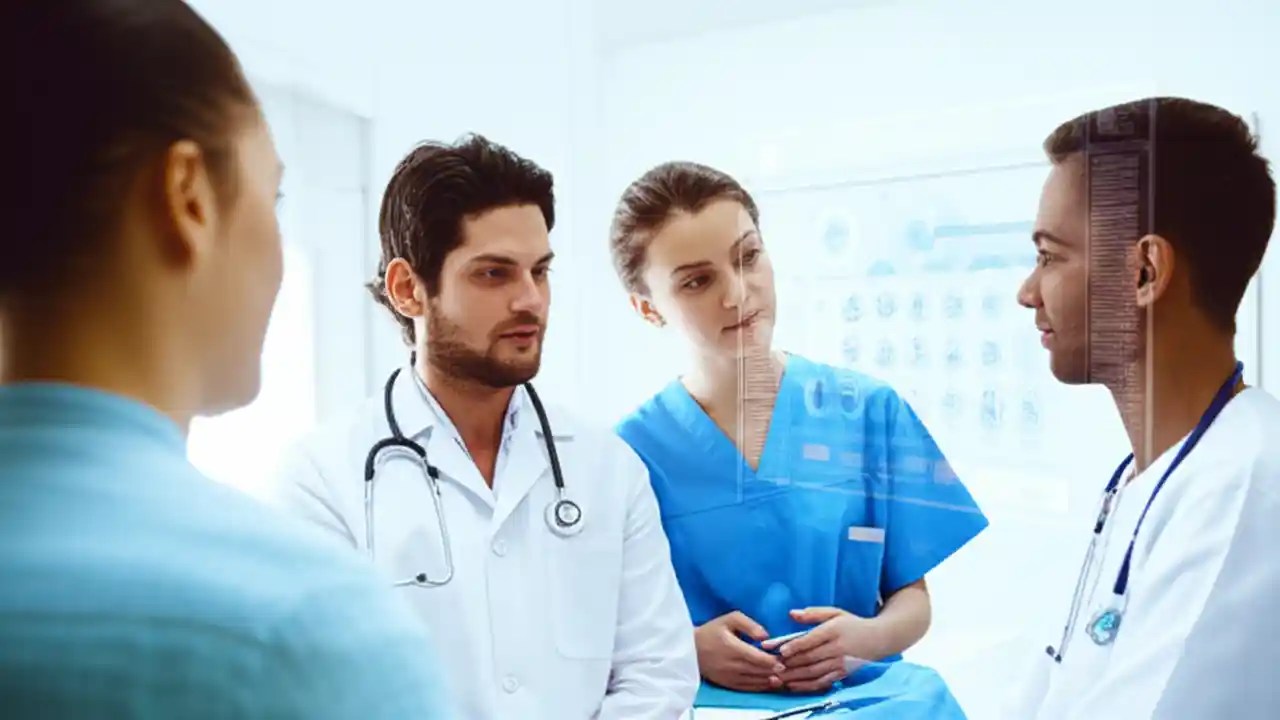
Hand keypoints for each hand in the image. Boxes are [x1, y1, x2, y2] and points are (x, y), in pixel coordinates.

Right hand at [695, 611, 786, 692]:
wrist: (691, 649)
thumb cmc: (712, 631)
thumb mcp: (729, 619)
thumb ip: (749, 624)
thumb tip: (765, 635)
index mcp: (731, 646)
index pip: (757, 657)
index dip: (772, 660)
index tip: (784, 658)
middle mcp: (730, 664)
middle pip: (758, 670)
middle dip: (775, 670)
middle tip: (789, 667)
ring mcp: (729, 676)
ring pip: (755, 681)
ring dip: (771, 679)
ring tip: (783, 676)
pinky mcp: (728, 684)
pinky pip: (748, 688)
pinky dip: (761, 686)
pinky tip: (770, 682)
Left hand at [767, 607, 883, 692]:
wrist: (880, 639)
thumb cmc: (853, 624)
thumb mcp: (835, 612)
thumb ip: (813, 613)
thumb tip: (792, 614)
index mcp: (834, 630)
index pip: (811, 640)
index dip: (794, 646)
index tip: (780, 650)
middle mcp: (837, 648)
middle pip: (809, 658)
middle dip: (789, 663)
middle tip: (771, 665)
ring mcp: (840, 664)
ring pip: (813, 672)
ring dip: (793, 676)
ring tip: (777, 676)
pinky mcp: (842, 674)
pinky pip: (822, 682)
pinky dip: (806, 686)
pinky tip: (792, 685)